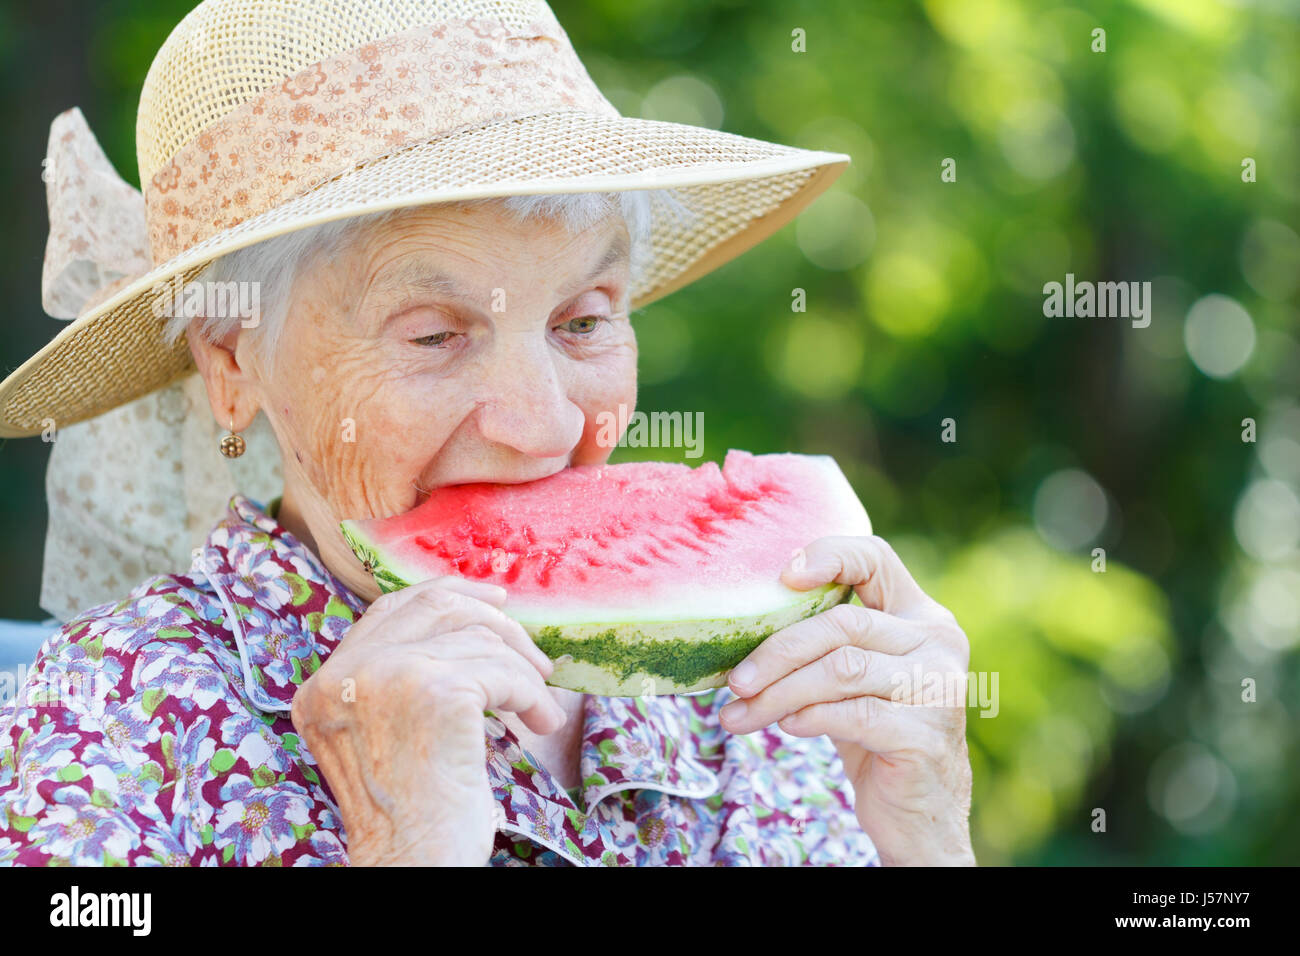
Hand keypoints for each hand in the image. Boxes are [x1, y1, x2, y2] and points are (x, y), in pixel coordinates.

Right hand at [290, 576, 564, 865]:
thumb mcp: (387, 733)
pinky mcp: (435, 691)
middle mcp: (344, 674)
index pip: (389, 610)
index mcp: (323, 685)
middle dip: (497, 627)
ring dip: (522, 674)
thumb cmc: (414, 812)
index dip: (448, 596)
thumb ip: (402, 678)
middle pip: (436, 608)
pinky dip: (531, 696)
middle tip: (536, 660)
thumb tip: (476, 619)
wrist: (413, 863)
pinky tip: (539, 722)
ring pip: (478, 641)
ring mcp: (387, 677)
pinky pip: (503, 673)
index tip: (495, 603)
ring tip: (540, 711)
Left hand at [720, 535, 974, 865]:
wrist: (922, 815)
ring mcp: (939, 688)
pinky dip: (810, 716)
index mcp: (921, 615)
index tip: (782, 576)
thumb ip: (822, 646)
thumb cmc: (874, 736)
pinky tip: (787, 727)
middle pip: (843, 624)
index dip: (829, 555)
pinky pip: (854, 714)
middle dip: (778, 652)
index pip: (877, 558)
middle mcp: (938, 642)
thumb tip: (738, 634)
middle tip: (735, 680)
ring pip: (842, 669)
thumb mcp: (852, 680)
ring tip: (740, 714)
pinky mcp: (926, 735)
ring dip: (780, 692)